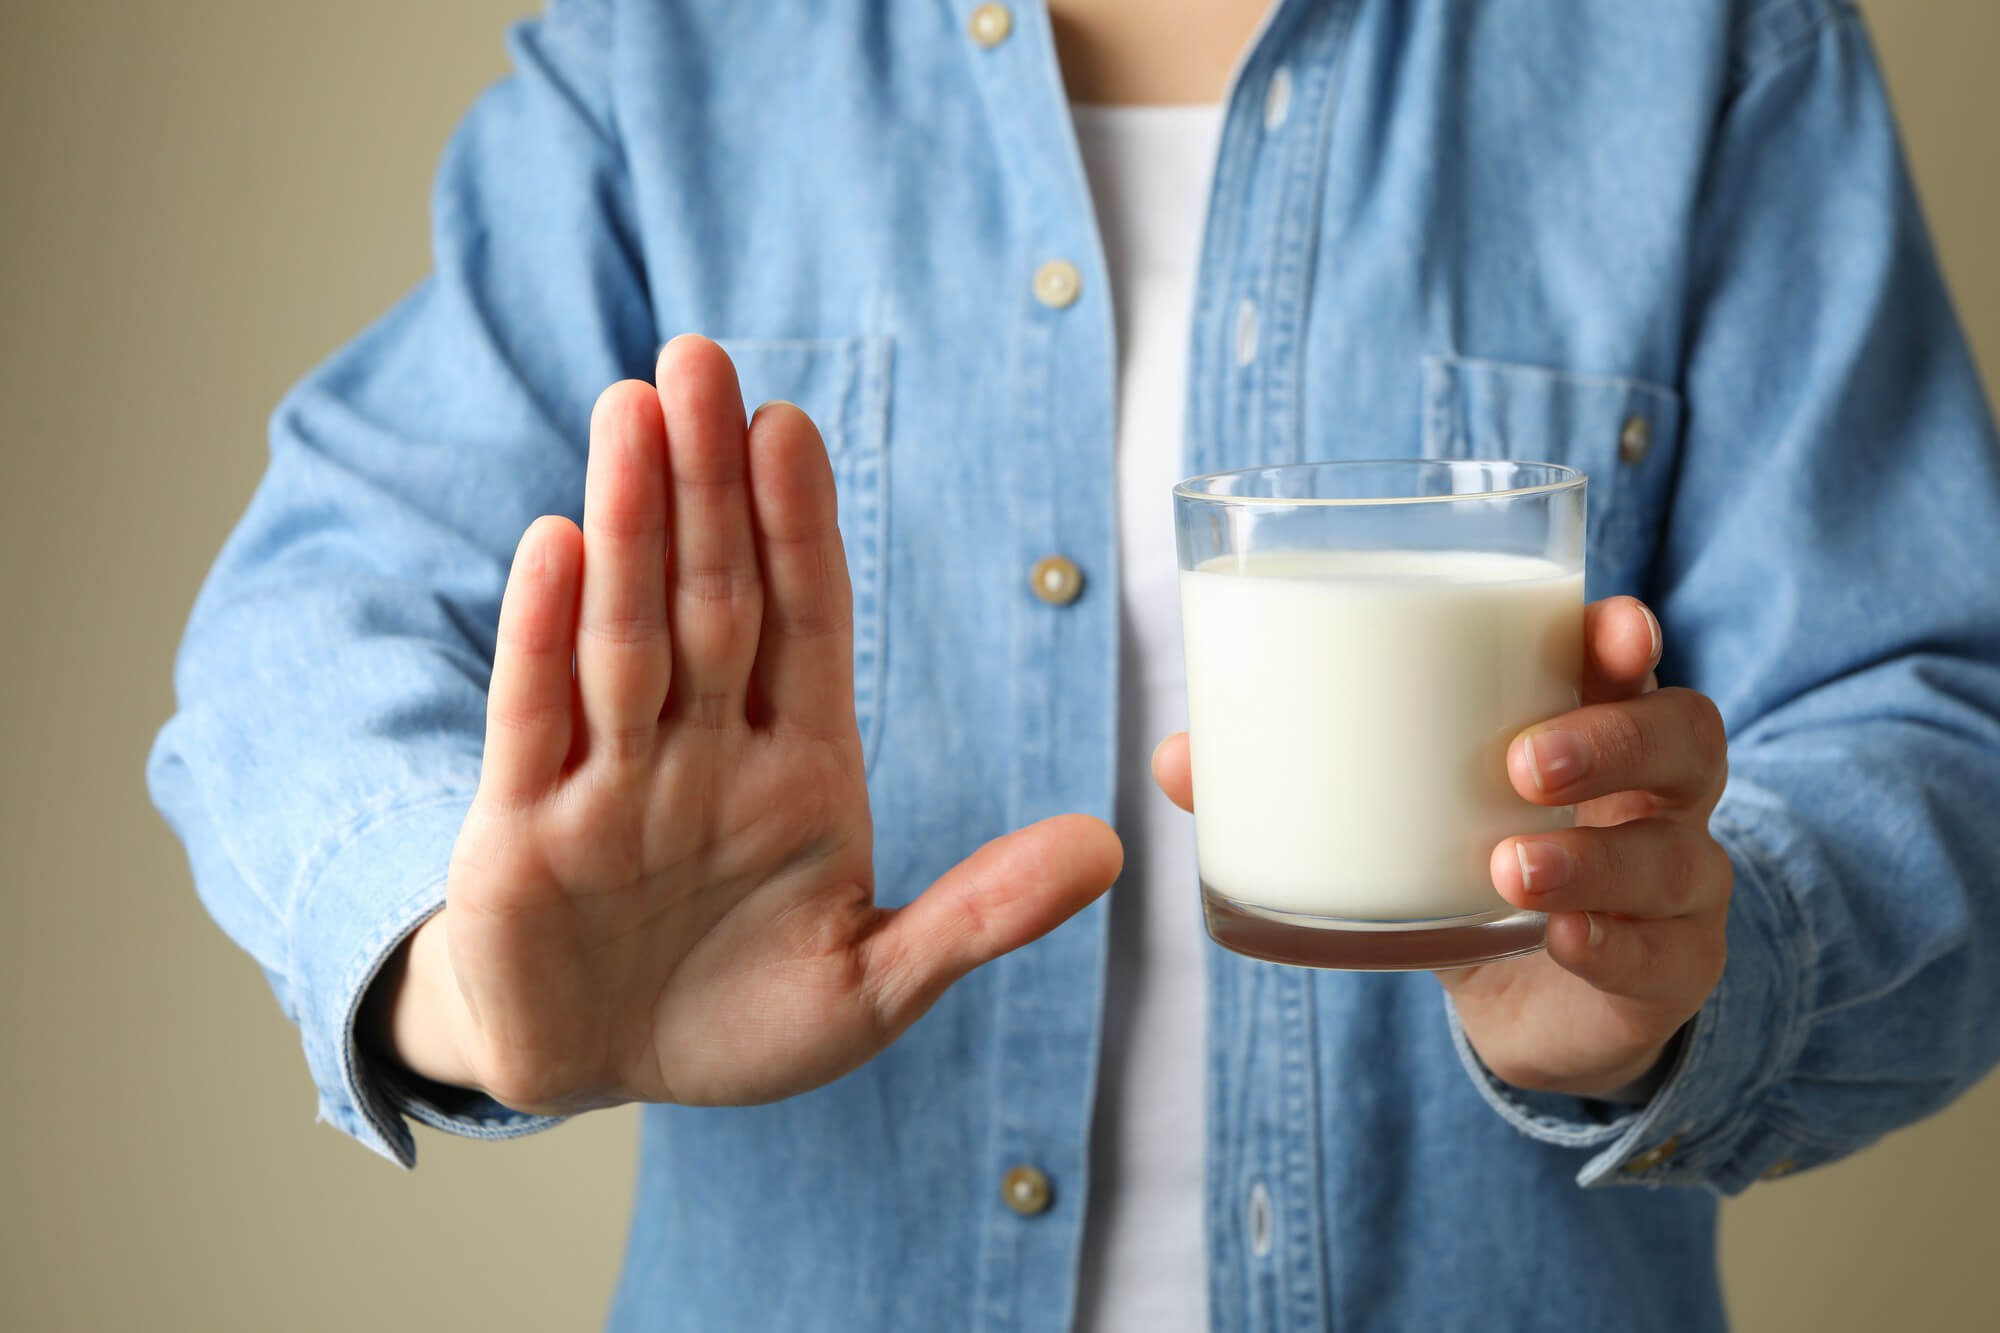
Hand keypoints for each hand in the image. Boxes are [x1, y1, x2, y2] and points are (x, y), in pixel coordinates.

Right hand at [371, 335, 1120, 1114]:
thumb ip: (979, 913)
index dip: (800, 525)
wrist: (604, 1073)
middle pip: (711, 597)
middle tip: (701, 361)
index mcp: (799, 764)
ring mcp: (608, 781)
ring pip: (624, 633)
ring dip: (631, 524)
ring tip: (633, 410)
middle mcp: (702, 748)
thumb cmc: (740, 1019)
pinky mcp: (521, 830)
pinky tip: (556, 540)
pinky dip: (542, 637)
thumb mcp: (875, 983)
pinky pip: (535, 719)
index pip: (804, 620)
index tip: (794, 425)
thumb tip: (1107, 849)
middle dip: (710, 483)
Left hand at [1151, 596, 1730, 1099]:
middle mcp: (1654, 797)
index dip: (1624, 641)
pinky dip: (1613, 944)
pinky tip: (1564, 938)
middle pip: (1683, 738)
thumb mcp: (1403, 815)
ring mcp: (1675, 884)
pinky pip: (1664, 954)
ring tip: (1509, 868)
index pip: (1628, 663)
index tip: (1610, 624)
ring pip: (1673, 854)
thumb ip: (1297, 776)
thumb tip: (1173, 755)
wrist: (1543, 1002)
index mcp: (1588, 728)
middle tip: (1522, 760)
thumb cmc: (1467, 866)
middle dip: (1614, 737)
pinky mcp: (1671, 970)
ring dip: (1593, 857)